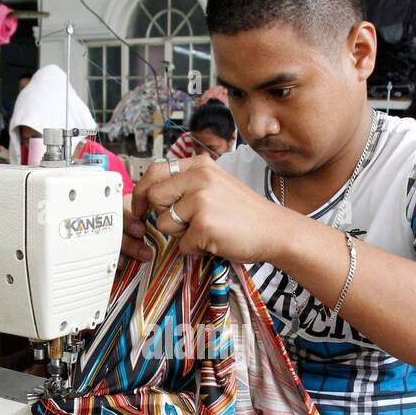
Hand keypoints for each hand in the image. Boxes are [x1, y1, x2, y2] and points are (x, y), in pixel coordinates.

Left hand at [127, 155, 294, 263]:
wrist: (274, 230)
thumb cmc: (244, 212)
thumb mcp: (216, 184)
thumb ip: (188, 183)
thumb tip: (152, 193)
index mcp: (201, 164)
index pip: (155, 171)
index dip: (142, 191)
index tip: (141, 207)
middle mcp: (199, 178)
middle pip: (154, 197)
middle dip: (164, 214)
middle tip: (185, 223)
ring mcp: (201, 201)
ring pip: (165, 223)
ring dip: (181, 234)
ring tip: (207, 230)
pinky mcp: (203, 226)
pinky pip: (182, 245)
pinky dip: (196, 249)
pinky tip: (216, 241)